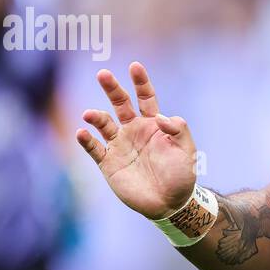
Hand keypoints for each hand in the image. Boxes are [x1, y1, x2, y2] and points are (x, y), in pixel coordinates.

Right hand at [77, 62, 197, 219]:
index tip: (135, 66)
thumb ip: (179, 130)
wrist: (170, 203)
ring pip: (103, 124)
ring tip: (90, 115)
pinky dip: (86, 140)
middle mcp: (133, 131)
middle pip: (120, 103)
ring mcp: (119, 146)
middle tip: (103, 74)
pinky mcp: (108, 163)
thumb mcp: (187, 151)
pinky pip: (94, 149)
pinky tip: (82, 133)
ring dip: (96, 117)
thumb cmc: (181, 176)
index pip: (145, 98)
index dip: (140, 82)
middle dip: (112, 88)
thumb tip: (160, 117)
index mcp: (153, 125)